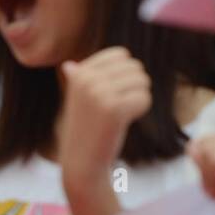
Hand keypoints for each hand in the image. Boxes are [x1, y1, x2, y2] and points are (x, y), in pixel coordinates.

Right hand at [59, 47, 151, 188]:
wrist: (82, 159)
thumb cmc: (85, 129)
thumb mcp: (77, 101)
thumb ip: (77, 80)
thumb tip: (70, 65)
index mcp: (79, 73)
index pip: (121, 54)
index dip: (124, 74)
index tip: (111, 93)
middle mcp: (86, 79)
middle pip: (134, 67)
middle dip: (134, 86)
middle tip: (118, 106)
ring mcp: (99, 93)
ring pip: (142, 81)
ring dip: (137, 98)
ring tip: (120, 114)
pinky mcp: (113, 109)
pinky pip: (144, 98)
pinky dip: (140, 110)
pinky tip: (124, 121)